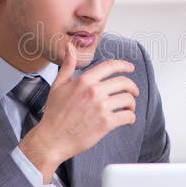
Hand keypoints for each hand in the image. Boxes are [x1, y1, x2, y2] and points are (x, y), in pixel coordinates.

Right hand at [20, 44, 138, 181]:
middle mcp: (94, 91)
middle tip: (133, 92)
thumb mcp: (58, 85)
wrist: (52, 139)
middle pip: (124, 82)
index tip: (130, 67)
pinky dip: (131, 117)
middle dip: (132, 87)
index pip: (110, 66)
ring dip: (132, 103)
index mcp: (84, 80)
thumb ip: (68, 65)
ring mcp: (101, 107)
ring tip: (129, 107)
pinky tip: (127, 119)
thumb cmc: (54, 114)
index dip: (123, 65)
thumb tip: (69, 47)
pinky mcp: (106, 123)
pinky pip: (128, 116)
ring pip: (128, 99)